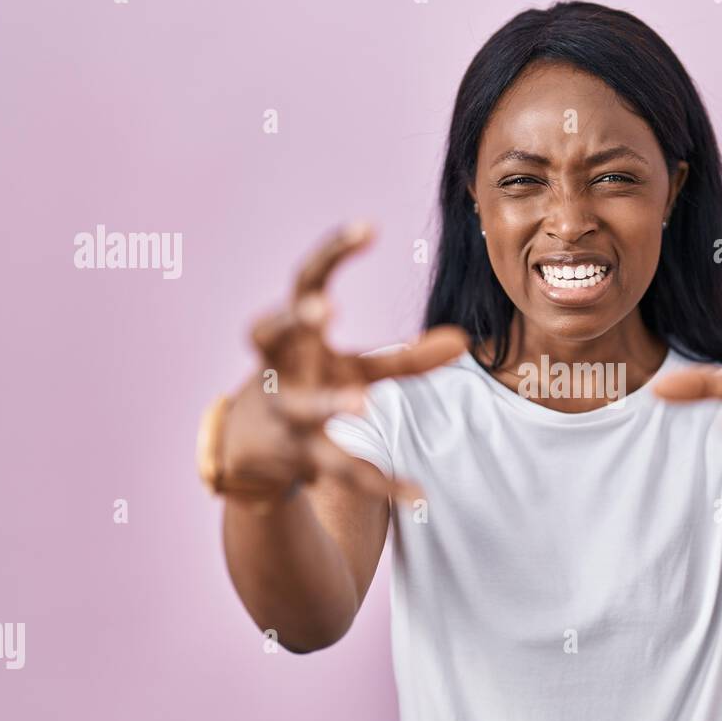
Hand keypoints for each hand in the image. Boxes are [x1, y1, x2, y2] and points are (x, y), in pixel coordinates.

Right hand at [214, 222, 468, 509]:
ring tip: (361, 403)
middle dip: (293, 321)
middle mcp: (278, 366)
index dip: (332, 253)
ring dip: (327, 402)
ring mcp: (284, 412)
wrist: (254, 447)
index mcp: (293, 332)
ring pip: (299, 407)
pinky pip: (341, 468)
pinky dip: (381, 482)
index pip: (305, 280)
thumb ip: (408, 357)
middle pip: (269, 334)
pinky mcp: (298, 456)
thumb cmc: (311, 385)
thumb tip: (466, 340)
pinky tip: (420, 493)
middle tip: (323, 307)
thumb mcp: (356, 367)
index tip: (368, 227)